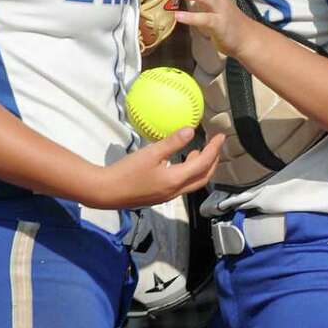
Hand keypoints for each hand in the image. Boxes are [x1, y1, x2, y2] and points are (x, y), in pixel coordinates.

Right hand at [91, 128, 224, 209]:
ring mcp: (168, 196)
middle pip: (203, 177)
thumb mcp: (150, 153)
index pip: (203, 163)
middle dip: (213, 162)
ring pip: (193, 183)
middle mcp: (175, 191)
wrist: (107, 192)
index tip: (220, 137)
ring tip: (199, 153)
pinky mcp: (160, 196)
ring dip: (201, 169)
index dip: (214, 149)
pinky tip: (180, 164)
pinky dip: (188, 173)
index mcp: (176, 179)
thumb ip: (172, 142)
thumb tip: (191, 130)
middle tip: (215, 147)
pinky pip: (182, 185)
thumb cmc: (127, 172)